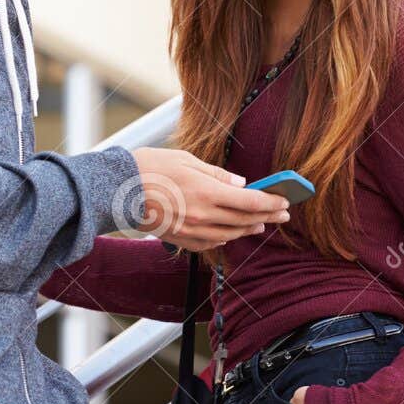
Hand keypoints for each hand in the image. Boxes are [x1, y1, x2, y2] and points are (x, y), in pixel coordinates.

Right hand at [129, 147, 289, 250]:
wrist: (118, 190)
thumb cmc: (150, 167)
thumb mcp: (187, 160)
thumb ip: (217, 174)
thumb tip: (241, 183)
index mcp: (208, 192)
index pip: (251, 201)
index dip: (271, 202)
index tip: (285, 202)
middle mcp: (204, 215)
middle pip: (244, 219)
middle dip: (267, 216)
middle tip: (283, 215)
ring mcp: (192, 230)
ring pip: (229, 234)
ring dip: (248, 229)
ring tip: (260, 224)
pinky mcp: (181, 239)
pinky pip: (209, 243)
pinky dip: (224, 239)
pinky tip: (230, 235)